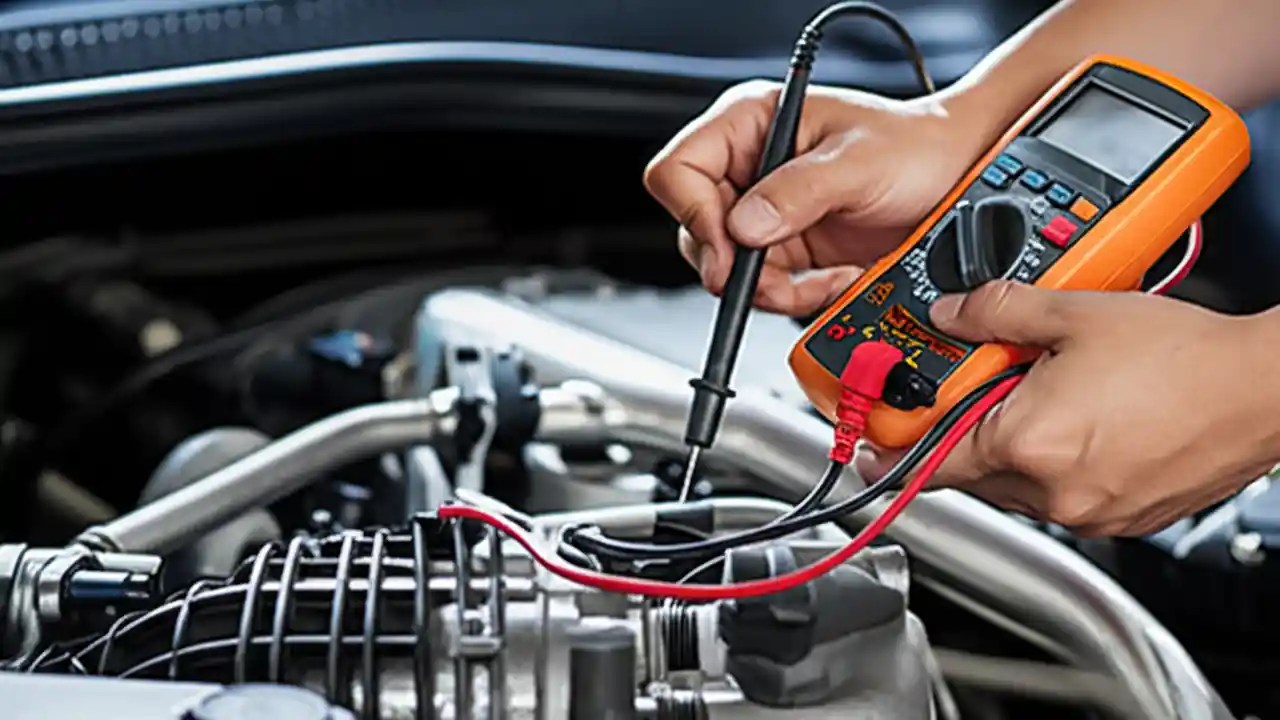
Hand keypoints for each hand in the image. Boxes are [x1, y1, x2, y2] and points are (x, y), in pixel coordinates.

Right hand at [643, 80, 993, 315]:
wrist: (960, 180)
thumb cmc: (917, 148)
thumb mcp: (858, 164)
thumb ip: (798, 192)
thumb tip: (744, 227)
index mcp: (750, 125)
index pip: (679, 170)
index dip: (694, 213)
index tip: (732, 243)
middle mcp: (749, 168)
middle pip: (695, 228)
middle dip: (736, 263)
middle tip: (771, 275)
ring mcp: (764, 211)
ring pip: (726, 267)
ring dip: (768, 287)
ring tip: (817, 279)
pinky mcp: (786, 248)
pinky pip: (762, 287)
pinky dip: (792, 296)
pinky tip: (829, 280)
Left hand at [856, 281, 1279, 536]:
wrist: (1266, 387)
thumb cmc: (1186, 356)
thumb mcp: (1072, 313)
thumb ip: (994, 311)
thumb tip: (949, 314)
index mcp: (1029, 444)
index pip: (931, 461)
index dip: (893, 451)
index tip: (870, 446)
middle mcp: (1054, 492)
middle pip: (972, 472)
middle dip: (962, 433)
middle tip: (971, 393)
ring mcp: (1091, 514)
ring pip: (1016, 486)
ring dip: (1010, 448)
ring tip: (1043, 396)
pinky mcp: (1123, 520)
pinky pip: (1061, 497)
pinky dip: (1054, 465)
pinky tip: (1081, 422)